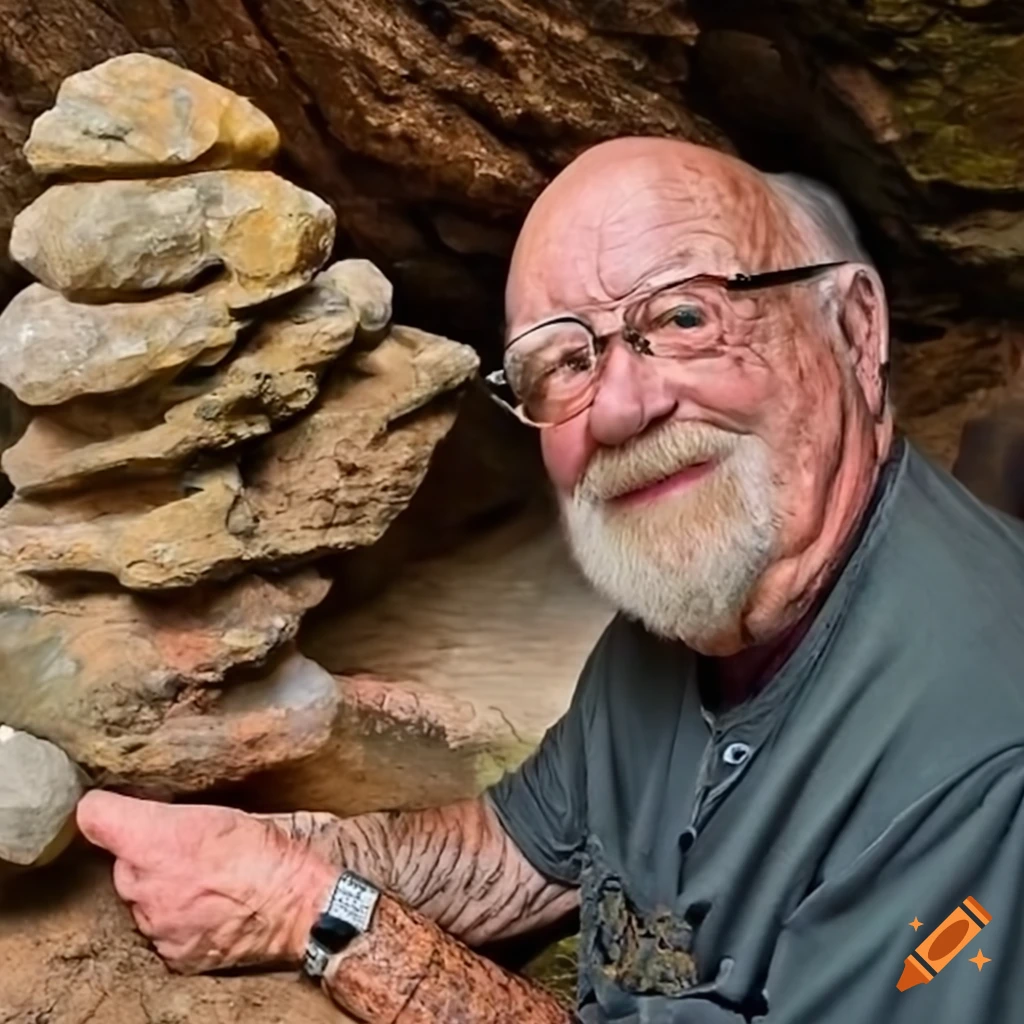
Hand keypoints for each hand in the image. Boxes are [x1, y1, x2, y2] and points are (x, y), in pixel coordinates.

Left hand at [77, 791, 335, 973]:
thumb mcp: (220, 810)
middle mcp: (143, 885)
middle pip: (121, 862)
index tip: (117, 809)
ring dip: (162, 889)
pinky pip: (163, 929)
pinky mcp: (171, 952)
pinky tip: (210, 908)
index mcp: (153, 841)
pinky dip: (180, 920)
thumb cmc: (265, 851)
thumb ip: (168, 811)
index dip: (105, 809)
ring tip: (205, 881)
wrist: (295, 905)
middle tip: (187, 850)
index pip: (94, 816)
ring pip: (142, 898)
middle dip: (146, 856)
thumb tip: (141, 809)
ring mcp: (156, 923)